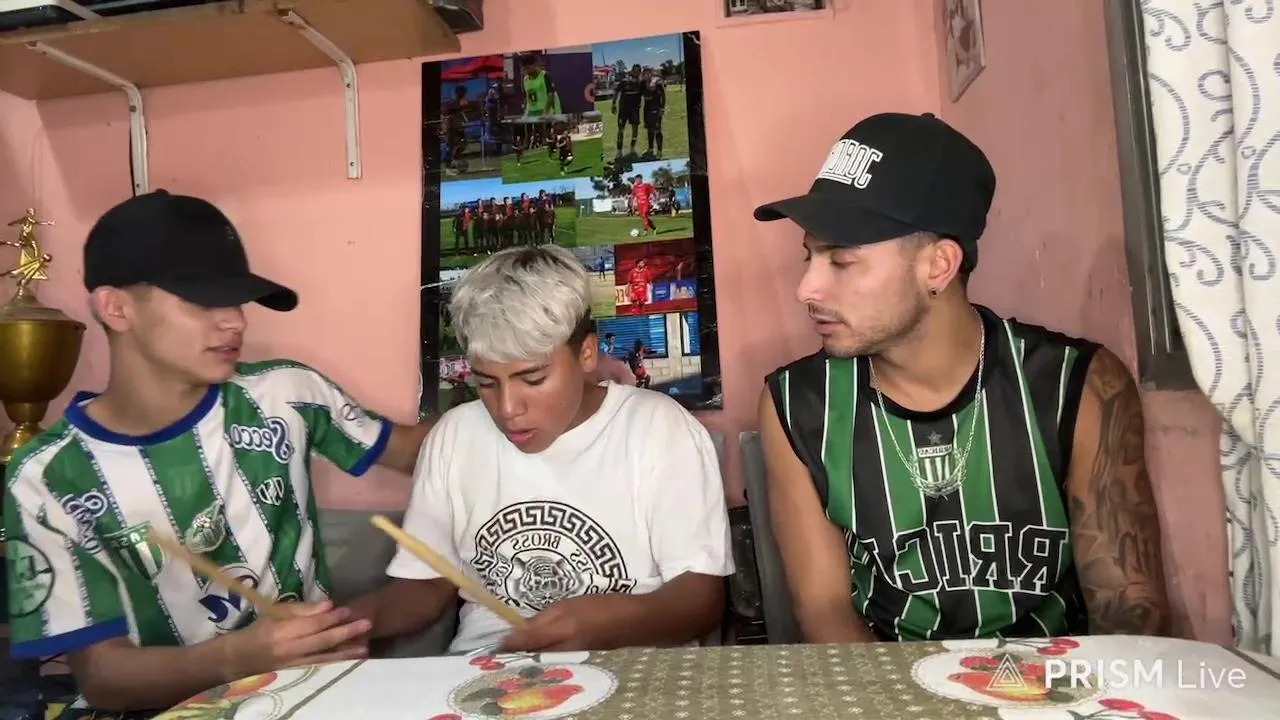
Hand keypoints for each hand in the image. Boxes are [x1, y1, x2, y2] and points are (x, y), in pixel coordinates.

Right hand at [225, 600, 371, 677]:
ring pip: (325, 656)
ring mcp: (297, 661)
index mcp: (284, 631)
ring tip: (366, 647)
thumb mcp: (276, 611)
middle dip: (346, 633)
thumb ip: (302, 608)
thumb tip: (328, 605)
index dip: (330, 618)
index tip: (348, 610)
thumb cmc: (260, 628)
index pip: (311, 625)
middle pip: (323, 641)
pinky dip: (338, 660)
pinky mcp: (300, 668)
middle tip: (367, 624)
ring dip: (347, 652)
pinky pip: (322, 664)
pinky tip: (353, 657)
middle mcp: (292, 648)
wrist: (243, 656)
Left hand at [497, 595, 633, 652]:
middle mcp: (563, 653)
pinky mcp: (582, 655)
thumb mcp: (570, 607)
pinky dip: (544, 652)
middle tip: (498, 646)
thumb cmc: (605, 608)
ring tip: (514, 646)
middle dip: (515, 653)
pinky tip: (540, 645)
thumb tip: (517, 631)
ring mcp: (573, 656)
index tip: (490, 645)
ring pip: (543, 657)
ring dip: (528, 653)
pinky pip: (555, 656)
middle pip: (532, 656)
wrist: (639, 622)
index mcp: (559, 638)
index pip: (525, 645)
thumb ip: (544, 619)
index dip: (507, 646)